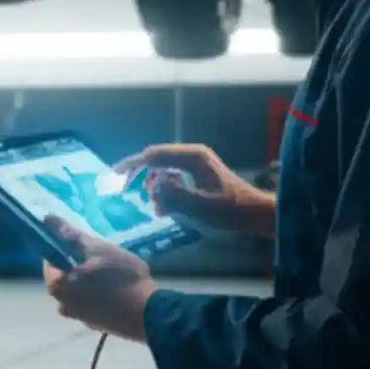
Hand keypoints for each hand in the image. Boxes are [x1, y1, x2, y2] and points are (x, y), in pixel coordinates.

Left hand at [42, 216, 157, 341]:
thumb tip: (47, 218)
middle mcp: (61, 304)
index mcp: (56, 285)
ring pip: (79, 289)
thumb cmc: (120, 277)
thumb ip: (71, 235)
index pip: (51, 258)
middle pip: (65, 275)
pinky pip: (91, 303)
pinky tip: (117, 289)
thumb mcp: (97, 248)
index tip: (85, 243)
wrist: (148, 313)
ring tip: (113, 272)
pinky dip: (98, 295)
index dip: (66, 246)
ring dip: (90, 279)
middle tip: (103, 256)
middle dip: (80, 263)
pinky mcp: (94, 324)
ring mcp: (78, 317)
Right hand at [114, 143, 275, 237]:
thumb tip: (153, 187)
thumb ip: (175, 196)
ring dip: (155, 189)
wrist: (253, 213)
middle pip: (156, 159)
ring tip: (158, 208)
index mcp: (193, 157)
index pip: (155, 154)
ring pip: (163, 171)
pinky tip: (164, 209)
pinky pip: (172, 179)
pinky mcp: (195, 175)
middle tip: (129, 192)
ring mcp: (194, 164)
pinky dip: (165, 192)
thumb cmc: (231, 210)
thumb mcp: (202, 207)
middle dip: (142, 177)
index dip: (133, 163)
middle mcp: (192, 155)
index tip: (116, 172)